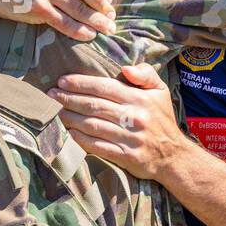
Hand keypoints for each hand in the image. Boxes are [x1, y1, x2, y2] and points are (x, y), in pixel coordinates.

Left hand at [48, 63, 184, 182]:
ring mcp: (129, 138)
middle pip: (94, 105)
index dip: (81, 83)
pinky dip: (81, 139)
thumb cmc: (162, 119)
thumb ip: (146, 73)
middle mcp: (134, 117)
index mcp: (139, 99)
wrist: (174, 156)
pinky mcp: (125, 157)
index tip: (62, 81)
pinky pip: (98, 146)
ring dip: (71, 118)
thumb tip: (126, 68)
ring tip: (57, 111)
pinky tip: (70, 132)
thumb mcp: (160, 90)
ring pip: (93, 125)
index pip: (104, 87)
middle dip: (69, 98)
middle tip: (52, 94)